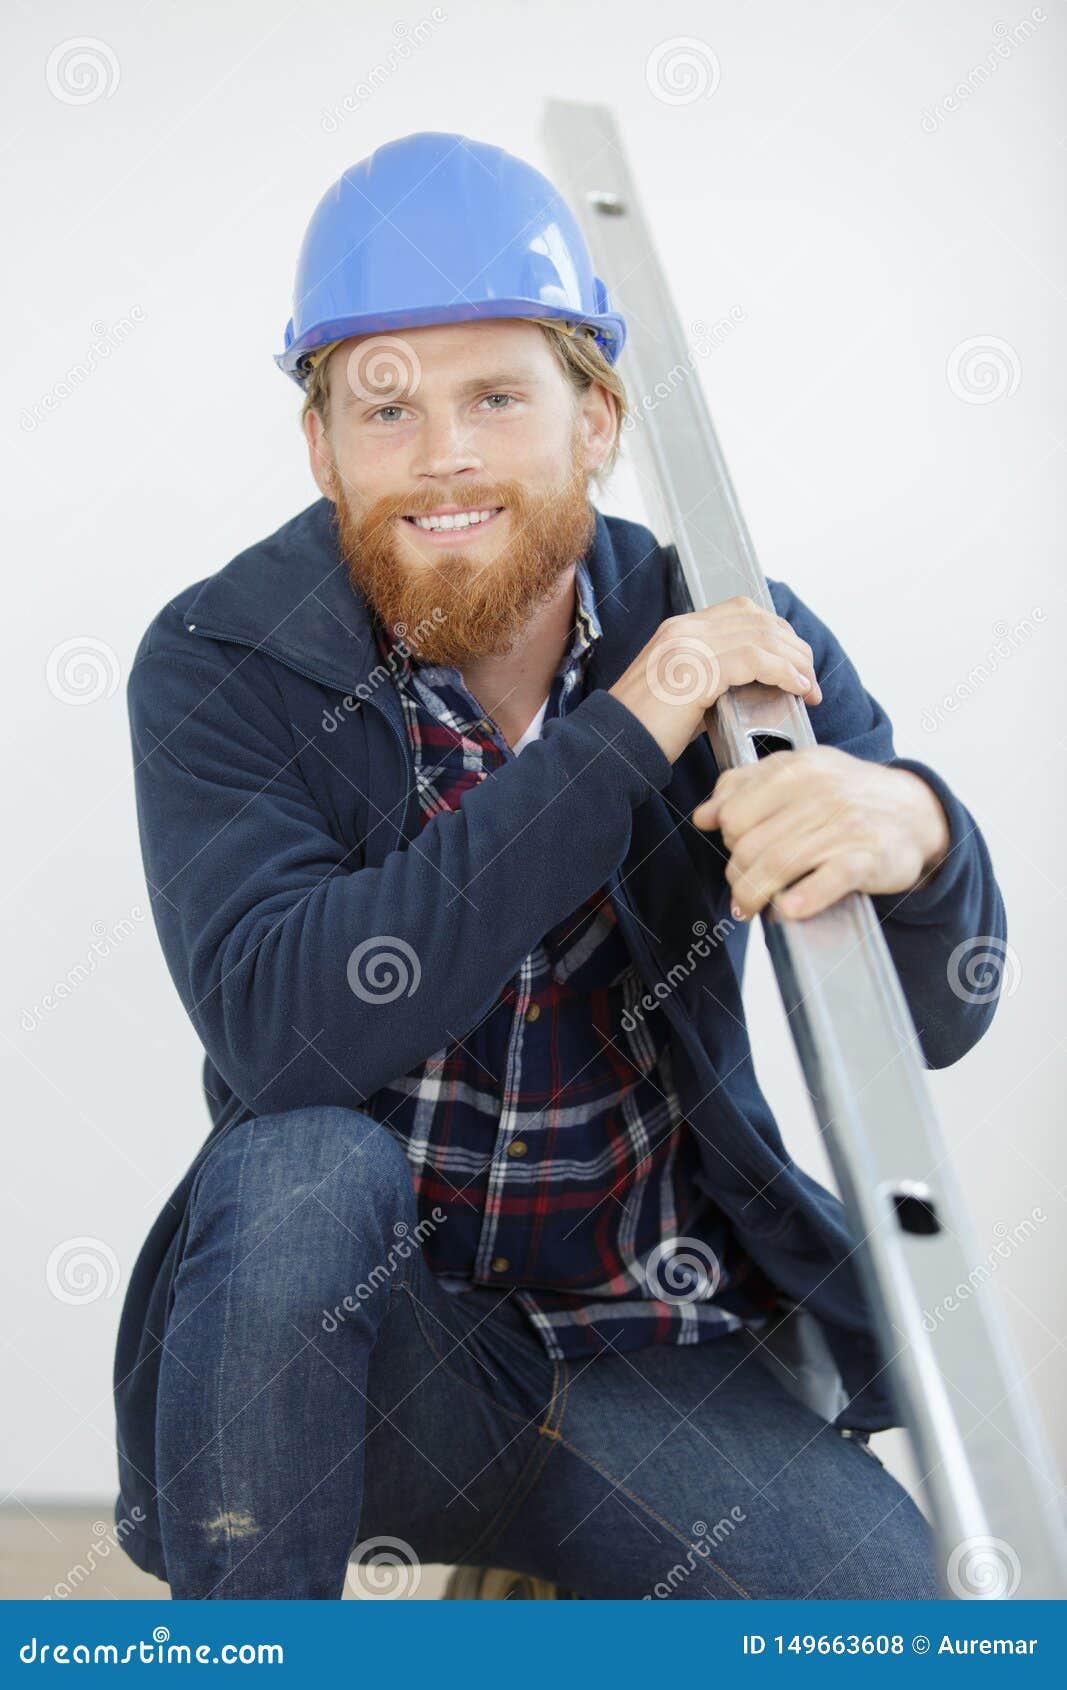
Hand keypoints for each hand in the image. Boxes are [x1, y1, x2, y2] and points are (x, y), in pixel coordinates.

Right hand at [607, 596, 821, 763]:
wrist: (612, 744)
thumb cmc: (644, 729)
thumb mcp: (680, 692)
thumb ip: (713, 680)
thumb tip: (752, 690)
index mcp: (680, 629)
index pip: (743, 611)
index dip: (777, 632)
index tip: (794, 661)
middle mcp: (686, 629)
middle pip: (760, 619)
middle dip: (794, 647)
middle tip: (809, 678)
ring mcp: (690, 645)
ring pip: (764, 636)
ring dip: (796, 661)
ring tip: (808, 687)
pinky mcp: (698, 670)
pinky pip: (757, 660)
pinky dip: (785, 672)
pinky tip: (797, 688)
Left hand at [691, 747, 950, 920]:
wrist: (916, 812)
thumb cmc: (849, 795)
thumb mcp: (799, 774)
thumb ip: (746, 786)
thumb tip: (703, 815)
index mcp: (797, 769)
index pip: (736, 812)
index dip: (728, 839)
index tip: (736, 850)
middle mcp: (820, 793)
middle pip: (751, 844)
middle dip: (738, 873)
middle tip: (741, 887)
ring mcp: (845, 826)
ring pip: (778, 865)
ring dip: (754, 895)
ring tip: (748, 906)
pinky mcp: (868, 858)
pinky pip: (826, 881)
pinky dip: (801, 900)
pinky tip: (787, 910)